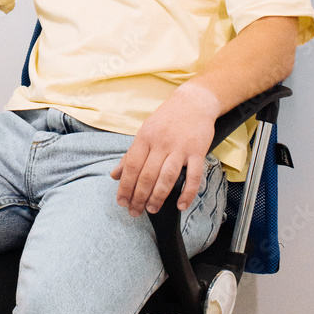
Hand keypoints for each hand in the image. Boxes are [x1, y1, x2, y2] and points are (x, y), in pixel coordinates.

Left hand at [111, 82, 218, 216]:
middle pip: (147, 175)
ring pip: (167, 177)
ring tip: (152, 209)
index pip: (131, 166)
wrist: (194, 101)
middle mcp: (161, 143)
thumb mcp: (145, 131)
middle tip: (134, 211)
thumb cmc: (167, 118)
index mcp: (145, 137)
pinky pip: (194, 176)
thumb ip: (130, 155)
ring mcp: (180, 147)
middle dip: (138, 197)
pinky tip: (181, 204)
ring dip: (158, 196)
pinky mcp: (198, 151)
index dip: (125, 187)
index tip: (121, 202)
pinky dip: (187, 192)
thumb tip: (115, 175)